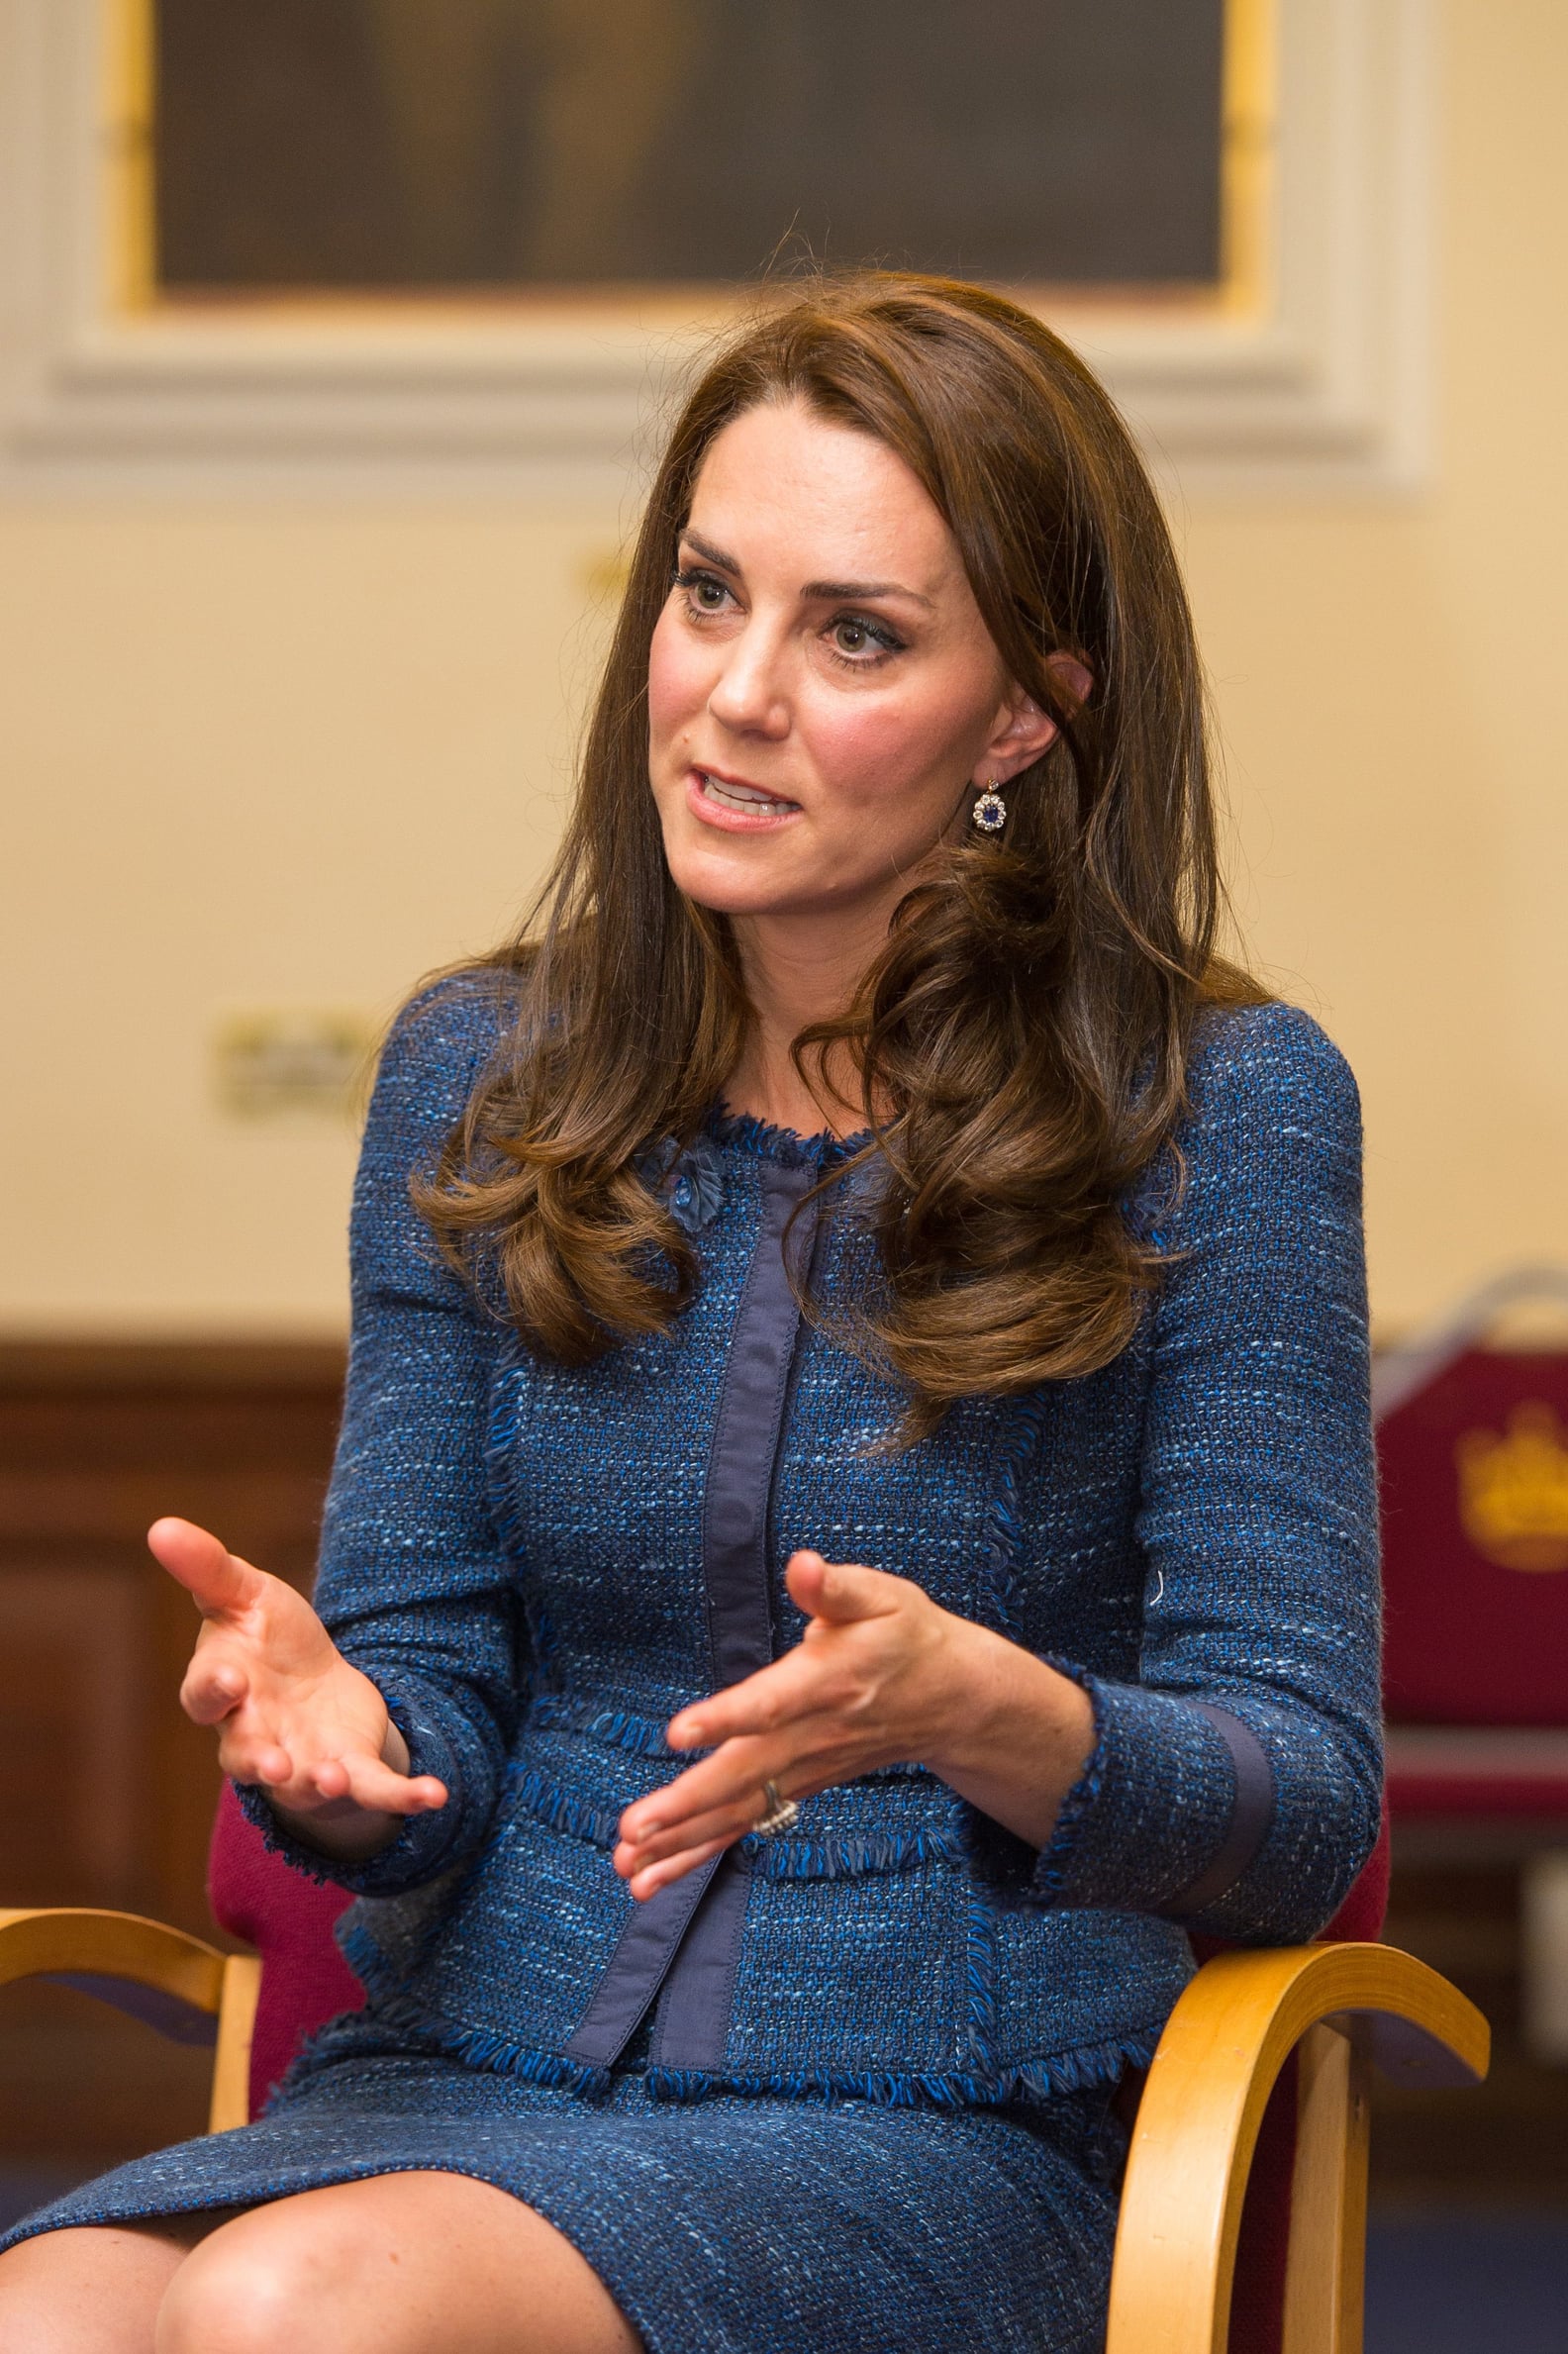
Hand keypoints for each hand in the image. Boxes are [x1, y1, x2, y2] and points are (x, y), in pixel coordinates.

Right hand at [149, 1516, 446, 1854]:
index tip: (231, 1680)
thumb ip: (207, 1568)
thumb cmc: (266, 1636)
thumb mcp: (244, 1593)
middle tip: (274, 1764)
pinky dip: (402, 1795)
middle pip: (247, 1756)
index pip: (205, 1696)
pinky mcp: (348, 1769)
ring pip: (302, 1783)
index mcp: (221, 1689)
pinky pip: (373, 1790)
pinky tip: (434, 1794)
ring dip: (318, 1783)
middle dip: (259, 1761)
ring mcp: (300, 1760)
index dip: (214, 1690)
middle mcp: (253, 1735)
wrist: (315, 1679)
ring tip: (334, 1779)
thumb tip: (160, 1525)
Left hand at [614, 1550, 985, 1899]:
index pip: (772, 1704)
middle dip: (688, 1804)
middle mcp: (813, 1735)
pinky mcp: (796, 1787)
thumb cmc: (906, 1636)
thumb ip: (835, 1587)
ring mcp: (804, 1769)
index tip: (678, 1733)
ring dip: (682, 1841)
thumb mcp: (882, 1597)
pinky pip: (743, 1825)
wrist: (950, 1698)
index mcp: (827, 1681)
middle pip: (745, 1775)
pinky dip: (696, 1854)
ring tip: (629, 1868)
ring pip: (739, 1811)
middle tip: (634, 1828)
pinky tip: (651, 1878)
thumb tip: (802, 1564)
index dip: (727, 1718)